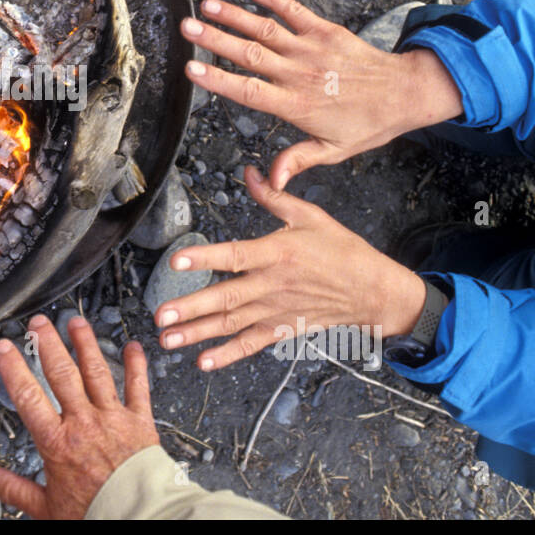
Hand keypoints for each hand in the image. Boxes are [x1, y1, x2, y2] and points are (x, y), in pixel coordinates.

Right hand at [0, 314, 158, 518]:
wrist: (140, 517)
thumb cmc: (97, 514)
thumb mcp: (46, 507)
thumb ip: (14, 489)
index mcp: (58, 442)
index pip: (28, 396)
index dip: (13, 368)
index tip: (4, 347)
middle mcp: (84, 423)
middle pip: (62, 374)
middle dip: (49, 344)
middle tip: (39, 323)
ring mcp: (113, 418)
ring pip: (96, 372)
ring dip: (85, 344)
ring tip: (76, 322)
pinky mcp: (140, 422)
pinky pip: (138, 388)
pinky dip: (136, 365)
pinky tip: (134, 346)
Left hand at [155, 166, 426, 369]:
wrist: (373, 291)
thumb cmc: (342, 250)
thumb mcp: (311, 216)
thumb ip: (274, 197)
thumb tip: (249, 173)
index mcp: (278, 253)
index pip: (234, 255)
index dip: (204, 258)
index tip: (175, 261)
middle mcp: (274, 285)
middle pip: (227, 297)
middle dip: (191, 307)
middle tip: (161, 314)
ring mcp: (277, 310)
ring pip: (232, 323)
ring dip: (197, 333)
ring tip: (166, 339)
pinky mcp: (282, 329)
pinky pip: (251, 344)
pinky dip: (227, 355)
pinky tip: (203, 362)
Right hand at [183, 0, 461, 188]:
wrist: (406, 92)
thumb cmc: (368, 123)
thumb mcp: (333, 150)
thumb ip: (297, 160)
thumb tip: (271, 182)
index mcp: (296, 105)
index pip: (249, 91)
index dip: (218, 80)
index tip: (191, 69)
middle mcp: (299, 73)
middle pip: (249, 55)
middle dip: (215, 39)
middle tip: (186, 27)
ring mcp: (311, 49)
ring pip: (266, 29)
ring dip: (234, 16)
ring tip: (206, 4)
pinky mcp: (325, 30)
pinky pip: (295, 11)